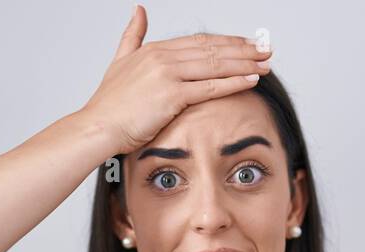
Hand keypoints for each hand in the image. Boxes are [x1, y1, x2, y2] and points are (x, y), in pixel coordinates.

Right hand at [79, 4, 272, 155]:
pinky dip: (233, 82)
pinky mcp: (171, 95)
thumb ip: (132, 35)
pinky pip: (210, 87)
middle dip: (243, 50)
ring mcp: (168, 74)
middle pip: (212, 50)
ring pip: (215, 65)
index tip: (247, 44)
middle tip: (266, 51)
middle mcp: (163, 57)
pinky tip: (250, 80)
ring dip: (244, 64)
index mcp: (155, 49)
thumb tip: (139, 10)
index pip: (200, 42)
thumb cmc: (108, 104)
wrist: (97, 126)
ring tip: (265, 64)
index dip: (227, 42)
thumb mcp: (120, 61)